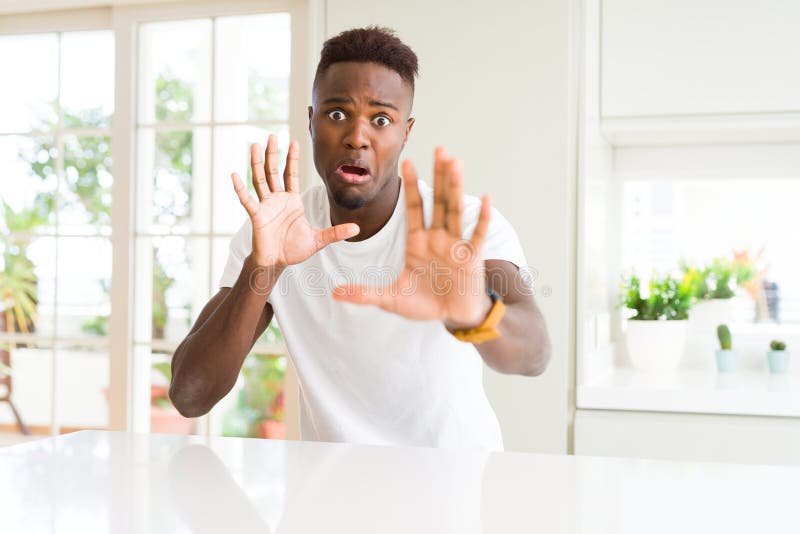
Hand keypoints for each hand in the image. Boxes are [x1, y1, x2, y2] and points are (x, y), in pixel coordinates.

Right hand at [231, 134, 359, 268]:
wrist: (277, 262)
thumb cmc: (294, 249)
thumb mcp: (318, 240)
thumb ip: (335, 232)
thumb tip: (357, 228)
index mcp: (292, 200)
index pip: (291, 175)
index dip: (292, 158)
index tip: (294, 142)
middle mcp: (277, 199)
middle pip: (273, 171)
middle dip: (272, 154)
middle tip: (271, 135)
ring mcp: (266, 206)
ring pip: (260, 180)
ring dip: (256, 163)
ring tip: (254, 146)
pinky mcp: (257, 216)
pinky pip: (247, 200)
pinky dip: (240, 188)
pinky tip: (235, 175)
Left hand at [332, 147, 492, 328]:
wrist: (452, 316)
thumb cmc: (425, 303)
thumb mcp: (391, 298)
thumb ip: (365, 294)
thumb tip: (335, 294)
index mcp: (418, 242)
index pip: (414, 208)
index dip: (412, 185)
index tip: (407, 161)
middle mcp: (437, 238)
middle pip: (437, 201)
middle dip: (437, 175)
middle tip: (439, 148)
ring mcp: (455, 245)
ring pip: (455, 211)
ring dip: (455, 187)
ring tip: (456, 163)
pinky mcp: (471, 258)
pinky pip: (476, 234)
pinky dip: (481, 218)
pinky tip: (486, 198)